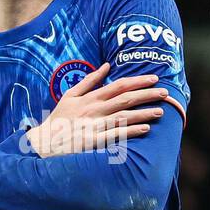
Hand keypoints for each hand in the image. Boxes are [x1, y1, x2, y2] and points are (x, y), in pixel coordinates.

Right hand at [24, 63, 170, 157]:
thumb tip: (106, 66)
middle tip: (164, 92)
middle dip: (147, 94)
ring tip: (160, 111)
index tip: (154, 78)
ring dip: (143, 113)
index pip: (118, 85)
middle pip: (125, 98)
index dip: (138, 81)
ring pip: (124, 116)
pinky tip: (145, 129)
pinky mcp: (94, 142)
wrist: (44, 143)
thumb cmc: (59, 119)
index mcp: (90, 98)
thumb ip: (89, 81)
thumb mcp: (70, 96)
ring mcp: (94, 126)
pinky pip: (116, 135)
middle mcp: (94, 110)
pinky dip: (131, 131)